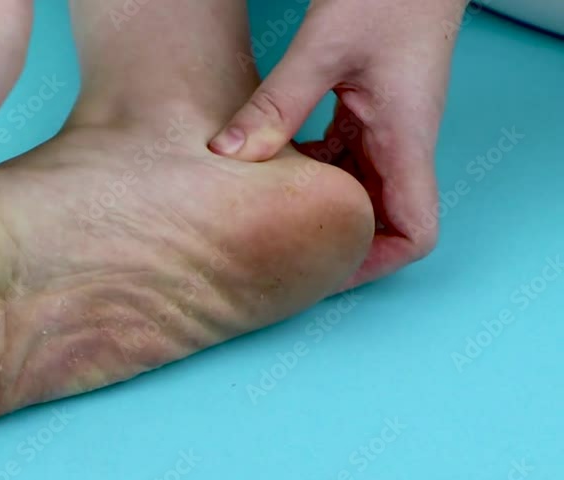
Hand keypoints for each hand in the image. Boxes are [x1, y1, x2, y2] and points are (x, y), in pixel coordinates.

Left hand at [210, 0, 465, 284]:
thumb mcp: (324, 49)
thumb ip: (277, 105)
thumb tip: (227, 155)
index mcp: (406, 140)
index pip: (415, 232)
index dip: (374, 262)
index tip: (322, 267)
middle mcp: (403, 142)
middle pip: (381, 219)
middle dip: (334, 239)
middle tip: (276, 247)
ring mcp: (388, 128)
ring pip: (358, 189)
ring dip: (317, 200)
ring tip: (264, 207)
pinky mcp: (370, 111)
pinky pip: (344, 156)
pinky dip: (311, 166)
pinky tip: (272, 157)